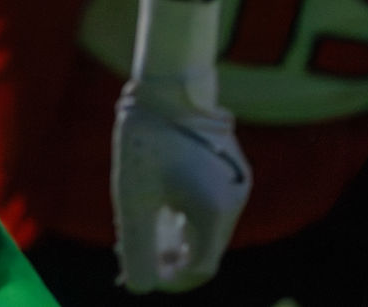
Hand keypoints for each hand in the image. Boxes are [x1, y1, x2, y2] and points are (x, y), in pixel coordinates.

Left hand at [113, 77, 250, 291]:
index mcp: (213, 211)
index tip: (138, 271)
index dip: (168, 279)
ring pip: (206, 227)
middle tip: (131, 250)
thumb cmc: (146, 137)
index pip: (199, 269)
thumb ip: (137, 246)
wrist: (168, 81)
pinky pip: (210, 206)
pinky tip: (158, 204)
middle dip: (167, 257)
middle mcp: (234, 199)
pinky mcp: (231, 168)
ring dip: (175, 236)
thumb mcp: (132, 196)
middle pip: (203, 249)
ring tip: (140, 226)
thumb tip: (139, 288)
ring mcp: (236, 183)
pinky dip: (186, 215)